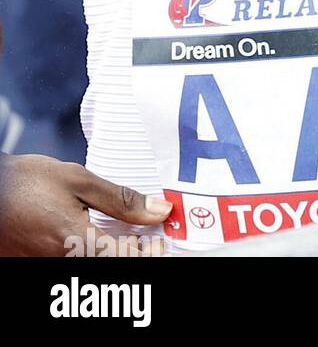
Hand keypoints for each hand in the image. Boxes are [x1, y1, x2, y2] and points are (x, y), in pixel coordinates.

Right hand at [0, 155, 170, 256]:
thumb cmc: (26, 181)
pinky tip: (101, 233)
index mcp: (75, 242)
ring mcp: (49, 265)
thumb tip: (158, 210)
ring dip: (118, 251)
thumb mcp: (79, 181)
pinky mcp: (40, 263)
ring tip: (128, 231)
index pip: (128, 260)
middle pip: (114, 265)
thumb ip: (120, 200)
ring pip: (96, 264)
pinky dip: (97, 249)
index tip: (163, 236)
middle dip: (138, 251)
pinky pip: (76, 261)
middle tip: (149, 232)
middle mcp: (62, 261)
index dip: (152, 251)